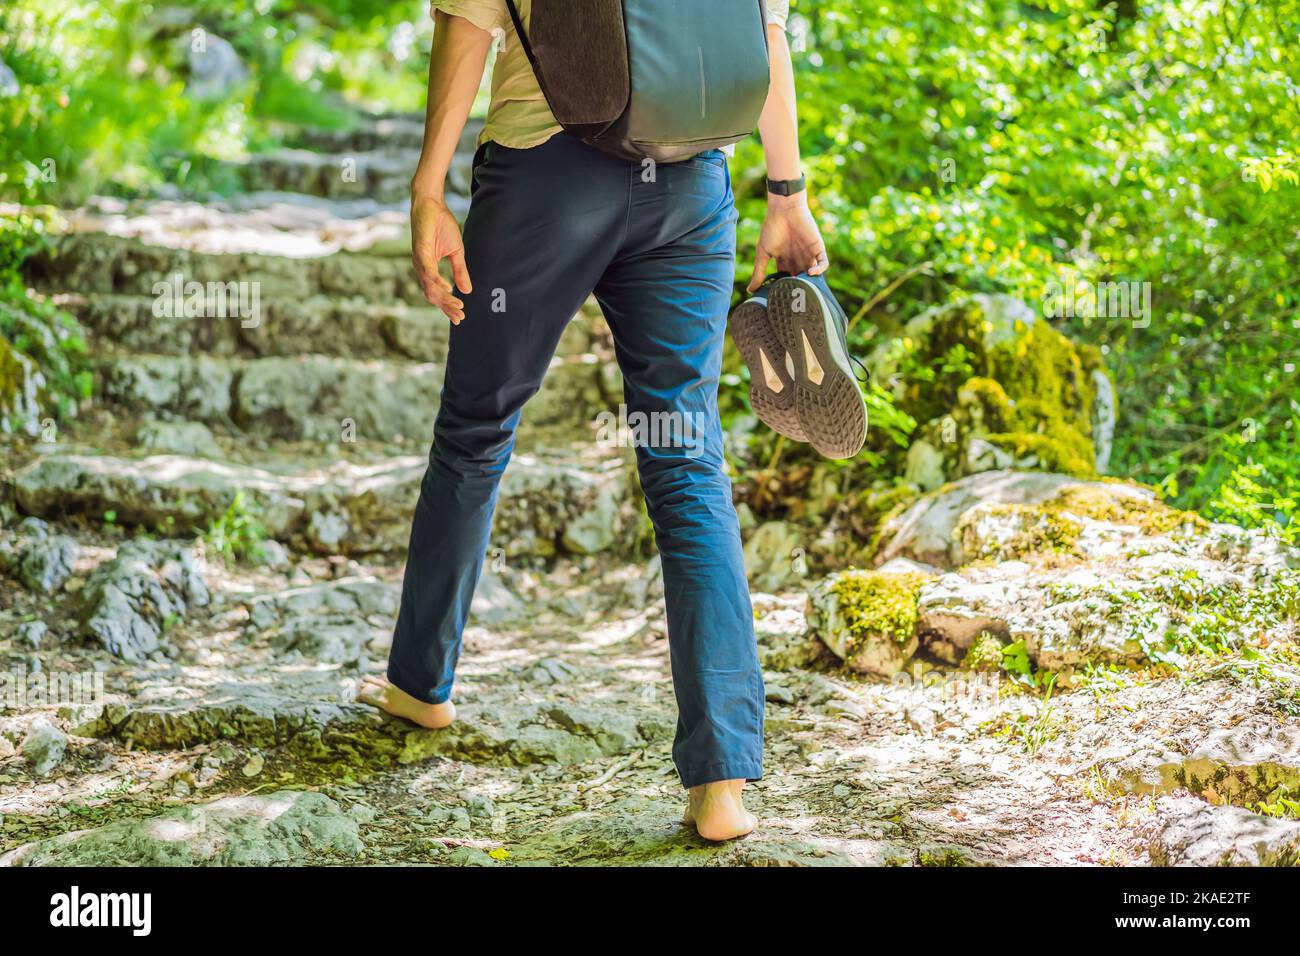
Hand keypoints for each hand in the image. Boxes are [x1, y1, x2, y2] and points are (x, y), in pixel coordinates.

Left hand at [411, 194, 471, 323]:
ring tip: (458, 306)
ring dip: (444, 299)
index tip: (460, 318)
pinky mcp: (420, 250)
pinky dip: (437, 281)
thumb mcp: (456, 251)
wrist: (431, 203)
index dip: (448, 306)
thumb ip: (460, 271)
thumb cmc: (441, 225)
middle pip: (433, 295)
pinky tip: (447, 289)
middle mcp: (422, 268)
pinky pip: (428, 271)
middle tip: (460, 318)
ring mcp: (419, 260)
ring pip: (430, 287)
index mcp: (429, 268)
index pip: (437, 293)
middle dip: (447, 307)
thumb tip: (468, 290)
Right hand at [746, 193, 828, 291]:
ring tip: (803, 288)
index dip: (785, 289)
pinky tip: (810, 273)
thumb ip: (759, 272)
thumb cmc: (771, 228)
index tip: (781, 297)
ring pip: (813, 274)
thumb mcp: (763, 253)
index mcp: (785, 261)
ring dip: (810, 282)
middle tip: (794, 297)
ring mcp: (809, 254)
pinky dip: (820, 270)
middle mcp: (797, 259)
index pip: (787, 280)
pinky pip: (823, 263)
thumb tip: (750, 290)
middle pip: (801, 279)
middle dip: (799, 289)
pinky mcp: (817, 248)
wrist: (784, 209)